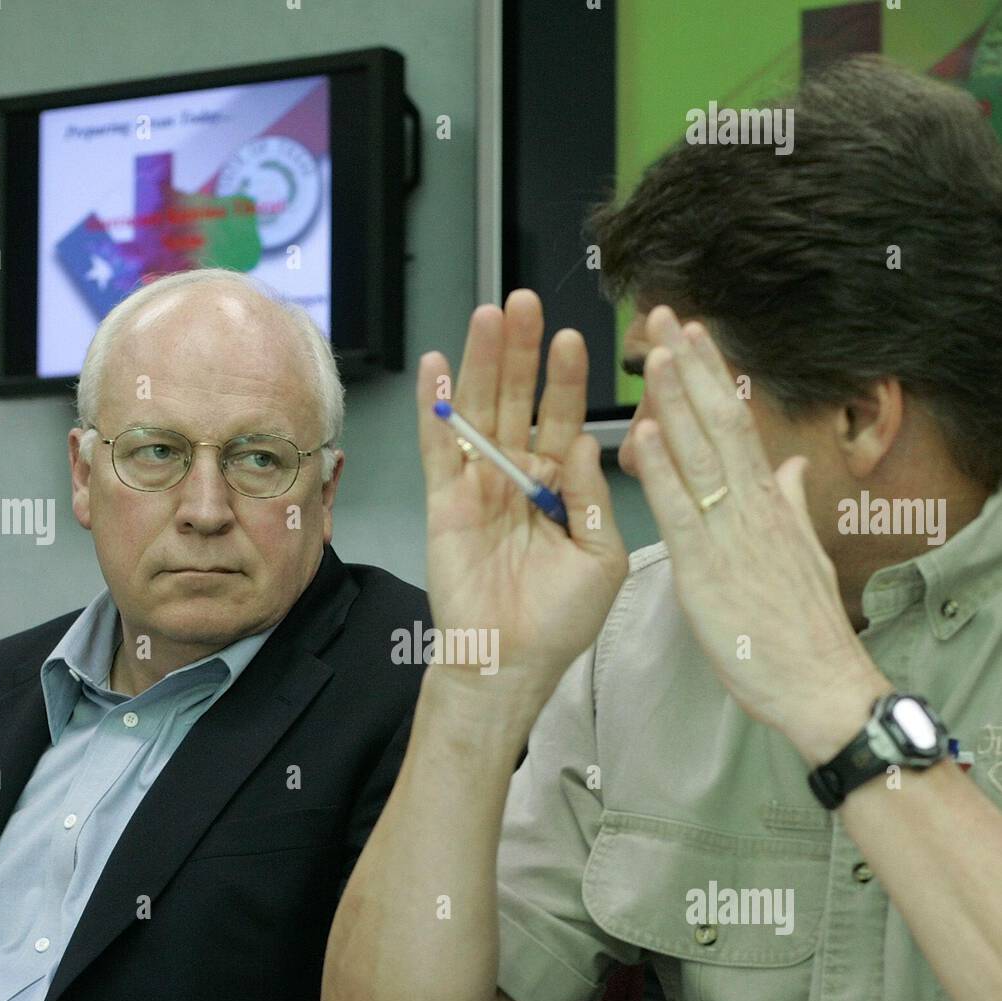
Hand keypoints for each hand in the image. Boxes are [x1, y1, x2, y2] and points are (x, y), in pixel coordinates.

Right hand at [417, 290, 628, 703]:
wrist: (511, 663)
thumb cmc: (560, 621)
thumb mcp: (602, 558)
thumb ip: (594, 499)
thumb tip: (581, 445)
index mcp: (557, 489)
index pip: (562, 420)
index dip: (567, 380)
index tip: (574, 338)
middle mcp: (516, 479)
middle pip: (517, 401)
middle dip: (521, 351)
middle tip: (525, 301)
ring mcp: (478, 487)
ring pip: (478, 411)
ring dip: (482, 362)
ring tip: (490, 314)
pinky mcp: (445, 503)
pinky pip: (438, 447)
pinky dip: (434, 407)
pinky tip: (435, 365)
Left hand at [630, 307, 891, 765]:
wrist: (821, 683)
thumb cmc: (804, 629)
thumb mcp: (803, 556)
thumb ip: (790, 506)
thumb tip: (788, 467)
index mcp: (770, 503)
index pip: (738, 425)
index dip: (714, 377)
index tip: (695, 337)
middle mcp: (752, 506)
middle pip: (719, 422)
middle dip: (691, 368)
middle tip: (665, 316)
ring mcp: (730, 533)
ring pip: (700, 454)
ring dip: (674, 400)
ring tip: (653, 351)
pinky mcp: (707, 568)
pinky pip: (681, 510)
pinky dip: (661, 471)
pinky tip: (643, 434)